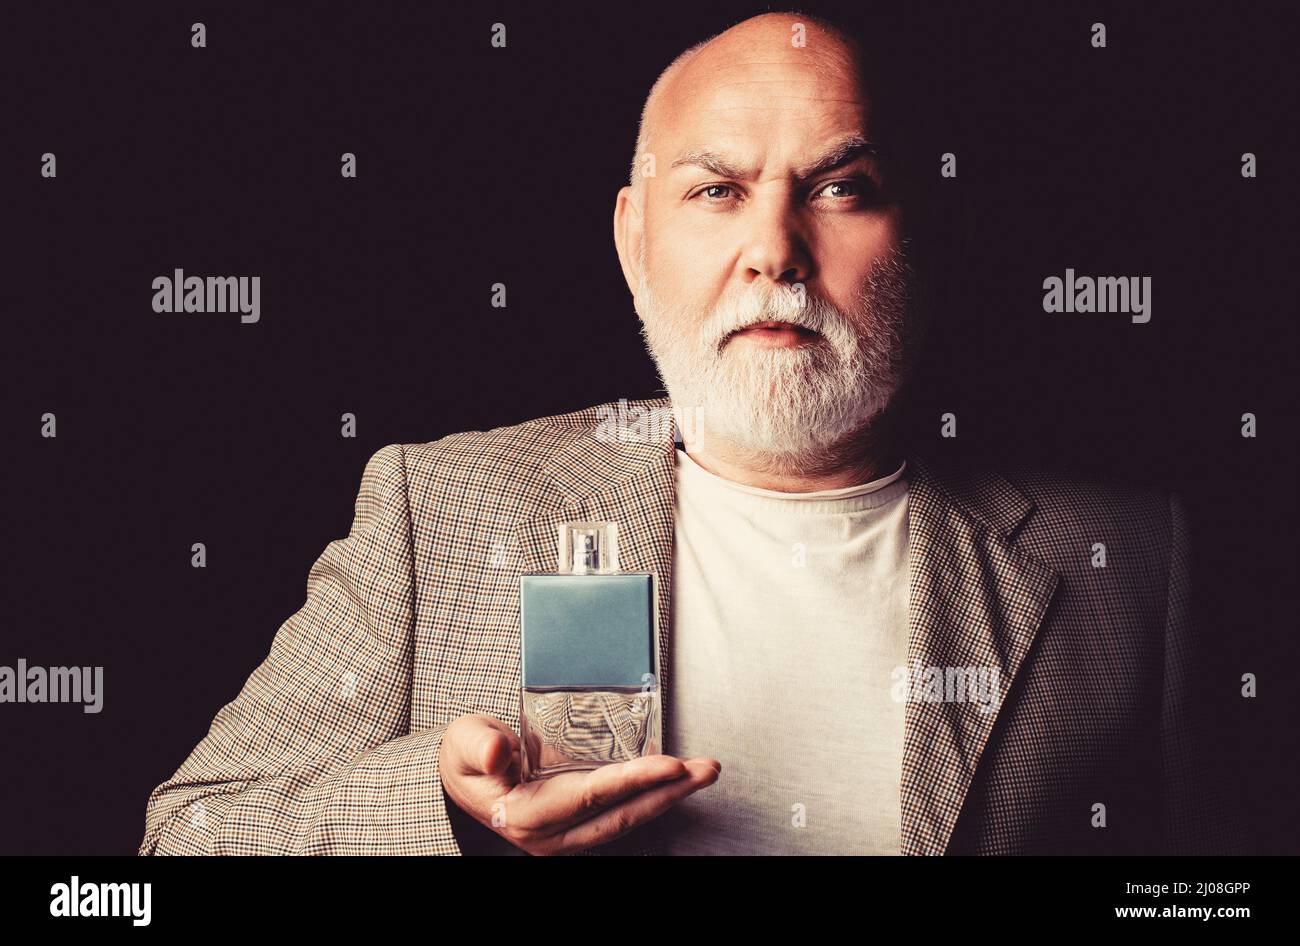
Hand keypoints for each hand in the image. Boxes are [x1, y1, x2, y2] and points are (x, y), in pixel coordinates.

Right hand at [438, 713, 719, 854]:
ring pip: (627, 818)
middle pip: (623, 814)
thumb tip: (499, 751)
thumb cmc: (465, 758)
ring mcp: (566, 835)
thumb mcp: (465, 743)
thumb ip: (480, 746)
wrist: (457, 781)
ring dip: (668, 796)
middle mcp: (552, 834)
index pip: (594, 795)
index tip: (672, 765)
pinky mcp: (576, 827)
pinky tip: (672, 783)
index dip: (635, 780)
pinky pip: (620, 814)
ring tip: (702, 773)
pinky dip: (650, 797)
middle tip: (707, 770)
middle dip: (670, 792)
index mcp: (528, 814)